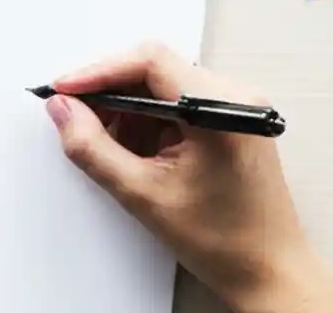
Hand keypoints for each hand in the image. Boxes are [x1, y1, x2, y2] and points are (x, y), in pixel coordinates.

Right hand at [45, 43, 332, 312]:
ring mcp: (235, 107)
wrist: (268, 270)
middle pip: (155, 69)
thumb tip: (64, 111)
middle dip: (110, 92)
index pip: (150, 62)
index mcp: (222, 109)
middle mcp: (235, 97)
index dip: (99, 71)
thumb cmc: (225, 241)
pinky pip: (178, 103)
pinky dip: (147, 121)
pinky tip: (135, 152)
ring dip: (128, 110)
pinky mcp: (229, 120)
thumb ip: (94, 149)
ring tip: (110, 147)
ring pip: (163, 86)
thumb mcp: (144, 195)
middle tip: (74, 116)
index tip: (66, 89)